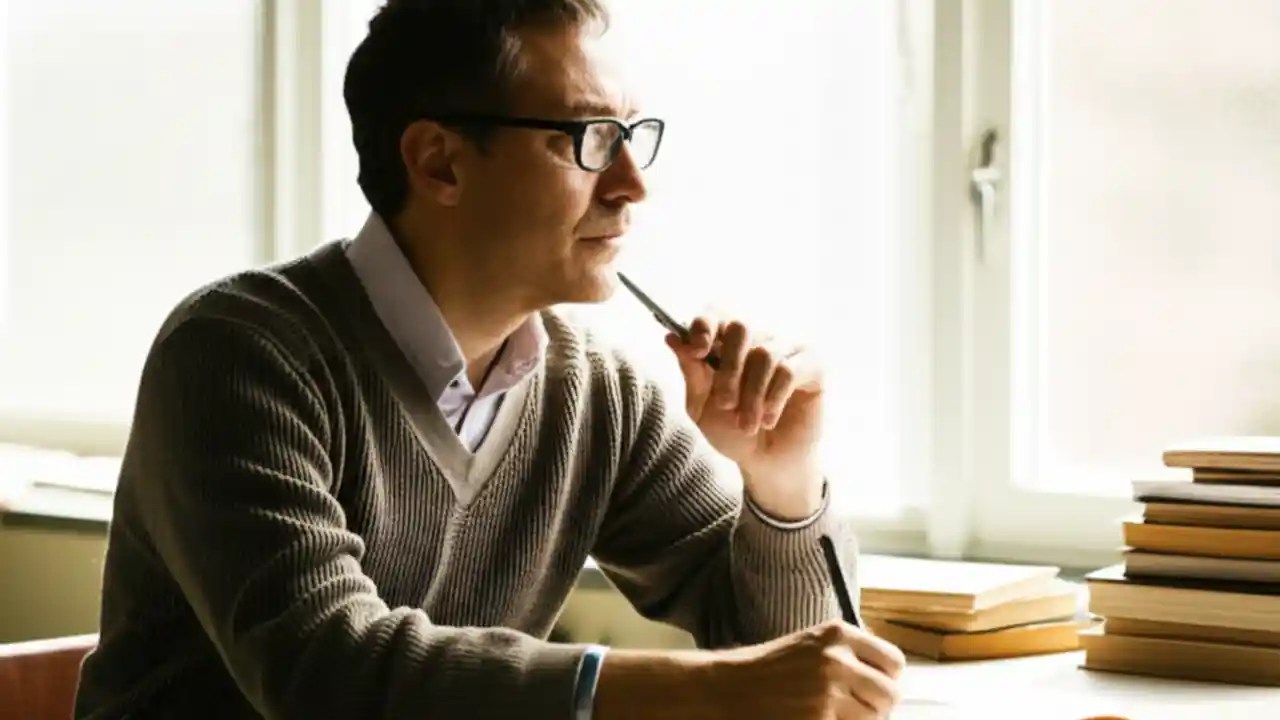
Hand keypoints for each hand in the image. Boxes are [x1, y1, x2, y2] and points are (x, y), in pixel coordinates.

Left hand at [666, 315, 824, 519]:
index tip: (697, 351)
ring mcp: (786, 349)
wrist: (766, 463)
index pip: (715, 313)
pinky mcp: (812, 365)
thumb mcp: (701, 407)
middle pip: (741, 326)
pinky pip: (789, 370)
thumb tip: (672, 337)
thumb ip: (691, 372)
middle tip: (725, 404)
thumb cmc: (732, 432)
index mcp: (726, 345)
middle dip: (729, 369)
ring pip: (764, 354)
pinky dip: (774, 399)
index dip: (704, 326)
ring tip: (747, 425)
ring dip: (752, 395)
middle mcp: (756, 339)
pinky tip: (768, 420)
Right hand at [710, 620, 905, 718]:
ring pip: (874, 719)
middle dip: (878, 708)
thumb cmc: (768, 670)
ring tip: (835, 716)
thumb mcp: (811, 645)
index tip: (874, 689)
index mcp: (838, 634)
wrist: (728, 688)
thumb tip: (886, 679)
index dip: (887, 680)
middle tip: (857, 712)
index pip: (893, 661)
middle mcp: (837, 659)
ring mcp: (828, 693)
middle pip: (889, 694)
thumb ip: (848, 654)